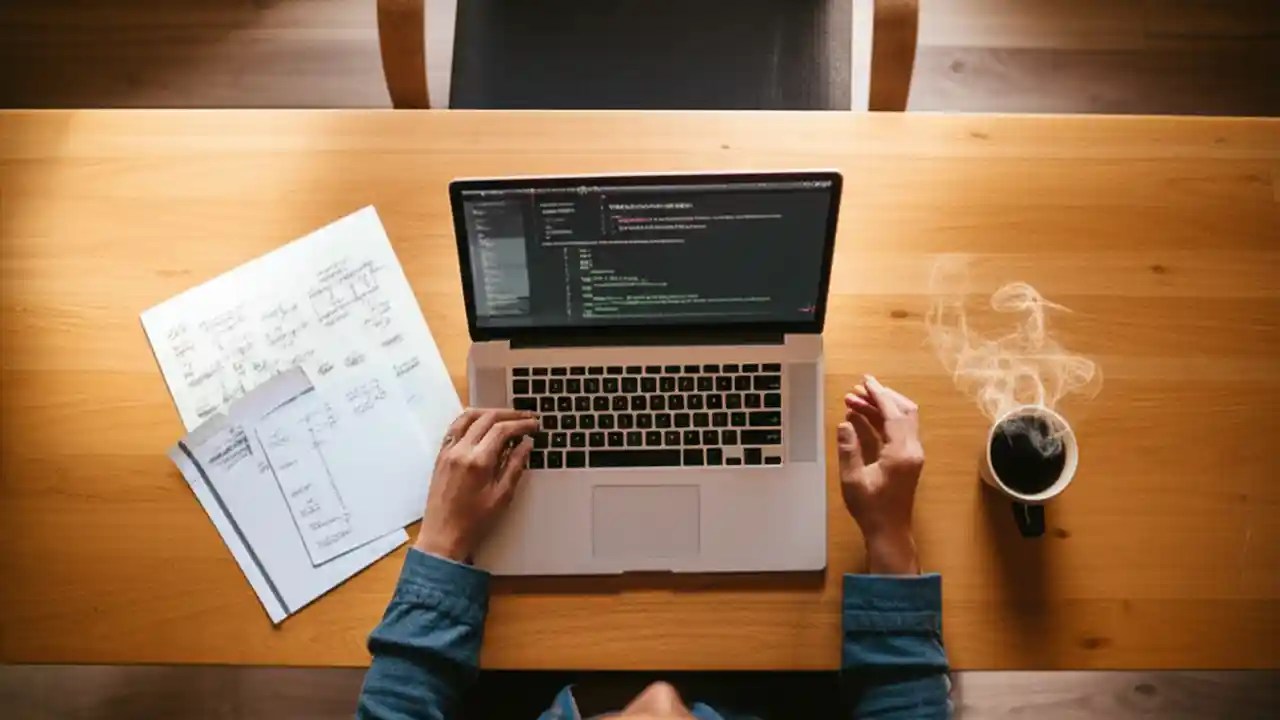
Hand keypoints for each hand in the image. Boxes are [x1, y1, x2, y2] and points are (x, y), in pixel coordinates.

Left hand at [415, 408, 538, 561]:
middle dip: (508, 415)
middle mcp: (461, 450)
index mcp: (478, 461)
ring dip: (488, 412)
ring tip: (505, 416)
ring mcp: (447, 451)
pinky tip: (481, 424)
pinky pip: (454, 428)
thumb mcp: (502, 496)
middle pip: (486, 419)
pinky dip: (470, 420)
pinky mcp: (440, 456)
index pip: (502, 430)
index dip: (521, 424)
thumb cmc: (475, 522)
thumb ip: (515, 466)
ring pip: (467, 417)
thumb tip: (526, 444)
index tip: (534, 424)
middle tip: (525, 417)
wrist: (442, 537)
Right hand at [838, 376, 924, 574]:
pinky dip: (881, 420)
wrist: (889, 531)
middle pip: (903, 411)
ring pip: (902, 419)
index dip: (878, 394)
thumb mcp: (853, 479)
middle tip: (858, 389)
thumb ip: (849, 449)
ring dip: (880, 408)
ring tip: (854, 401)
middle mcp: (912, 450)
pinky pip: (897, 431)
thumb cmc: (871, 509)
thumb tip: (845, 423)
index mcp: (901, 453)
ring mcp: (912, 454)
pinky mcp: (907, 459)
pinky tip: (860, 418)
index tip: (865, 381)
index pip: (893, 414)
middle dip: (881, 396)